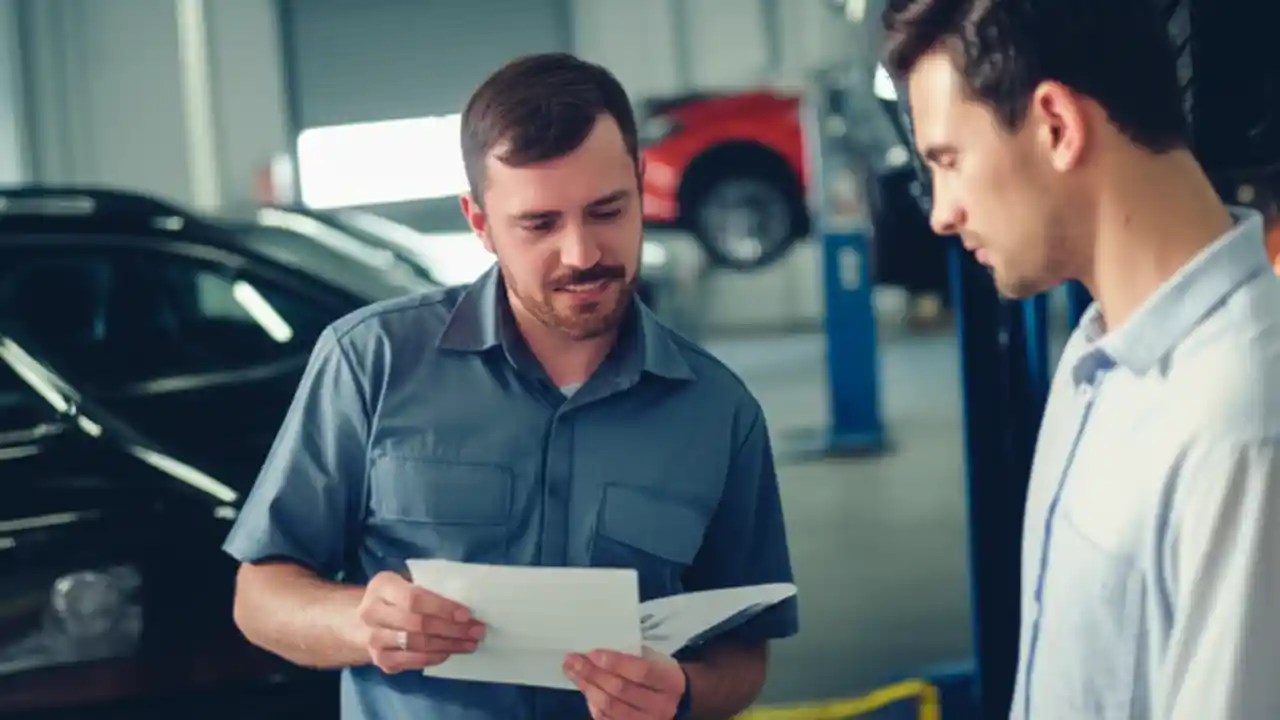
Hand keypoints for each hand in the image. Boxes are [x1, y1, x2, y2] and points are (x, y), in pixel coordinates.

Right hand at [354, 571, 485, 673]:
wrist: (361, 622)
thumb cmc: (395, 596)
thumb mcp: (406, 581)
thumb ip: (429, 586)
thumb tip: (467, 596)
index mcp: (383, 586)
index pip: (414, 598)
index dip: (442, 608)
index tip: (466, 614)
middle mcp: (372, 613)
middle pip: (417, 624)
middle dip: (452, 629)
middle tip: (477, 630)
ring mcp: (374, 639)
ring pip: (416, 644)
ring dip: (448, 645)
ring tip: (470, 643)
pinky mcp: (380, 660)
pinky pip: (412, 661)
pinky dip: (434, 657)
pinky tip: (450, 652)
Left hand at [564, 647, 686, 718]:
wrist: (677, 702)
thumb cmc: (660, 673)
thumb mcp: (655, 659)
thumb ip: (632, 655)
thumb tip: (597, 653)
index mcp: (669, 681)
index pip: (641, 671)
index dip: (616, 662)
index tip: (592, 653)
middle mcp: (661, 706)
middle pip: (621, 690)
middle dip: (592, 673)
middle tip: (572, 660)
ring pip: (610, 707)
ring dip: (587, 687)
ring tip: (572, 672)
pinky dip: (592, 705)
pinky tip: (585, 690)